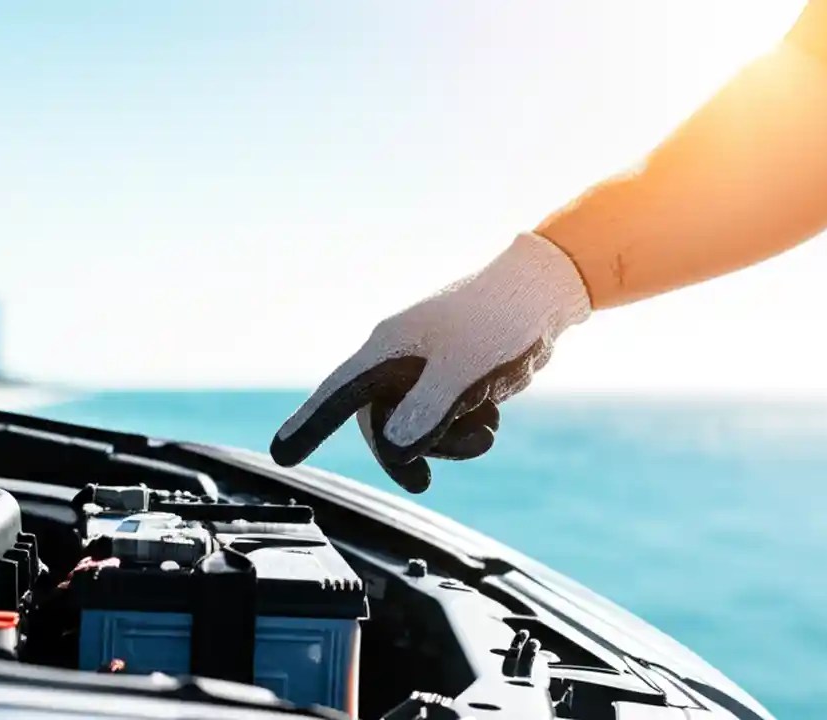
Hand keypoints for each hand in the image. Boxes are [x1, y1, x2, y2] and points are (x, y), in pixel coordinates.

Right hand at [269, 232, 590, 491]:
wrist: (547, 293)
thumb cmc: (501, 321)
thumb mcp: (464, 373)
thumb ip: (427, 413)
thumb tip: (393, 450)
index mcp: (388, 349)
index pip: (336, 395)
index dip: (306, 427)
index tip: (280, 457)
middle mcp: (397, 357)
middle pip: (379, 421)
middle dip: (405, 452)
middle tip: (423, 482)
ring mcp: (424, 365)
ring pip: (415, 423)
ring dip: (446, 440)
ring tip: (485, 430)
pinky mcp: (449, 373)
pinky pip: (442, 415)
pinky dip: (462, 425)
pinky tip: (490, 411)